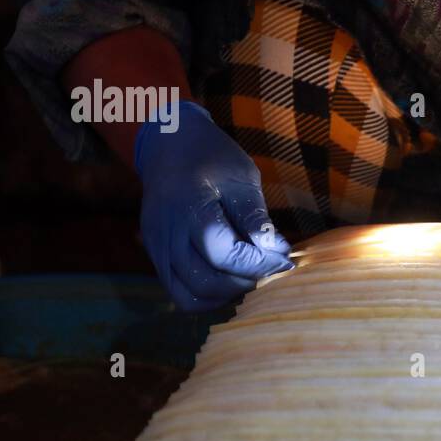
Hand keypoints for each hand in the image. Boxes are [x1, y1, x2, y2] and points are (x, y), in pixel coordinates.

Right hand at [135, 101, 291, 310]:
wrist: (169, 144)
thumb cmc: (212, 157)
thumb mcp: (242, 178)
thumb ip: (256, 218)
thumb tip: (278, 253)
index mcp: (189, 208)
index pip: (224, 254)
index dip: (259, 264)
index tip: (285, 261)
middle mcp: (167, 233)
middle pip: (206, 281)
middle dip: (245, 281)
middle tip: (269, 269)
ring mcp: (156, 247)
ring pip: (190, 295)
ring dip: (225, 294)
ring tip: (249, 276)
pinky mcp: (155, 255)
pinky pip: (178, 292)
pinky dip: (206, 296)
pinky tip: (229, 280)